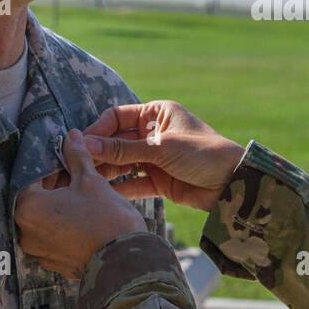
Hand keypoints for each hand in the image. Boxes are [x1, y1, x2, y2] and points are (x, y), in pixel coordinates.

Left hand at [15, 129, 146, 279]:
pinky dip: (66, 228)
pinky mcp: (54, 264)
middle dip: (56, 188)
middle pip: (38, 201)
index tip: (69, 164)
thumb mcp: (91, 180)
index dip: (52, 168)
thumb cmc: (105, 217)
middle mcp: (26, 232)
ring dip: (61, 208)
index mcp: (28, 208)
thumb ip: (76, 157)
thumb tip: (71, 136)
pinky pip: (55, 239)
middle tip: (78, 179)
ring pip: (46, 221)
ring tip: (84, 200)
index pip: (33, 179)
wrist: (125, 260)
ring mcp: (39, 252)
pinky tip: (86, 221)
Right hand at [84, 100, 244, 212]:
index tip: (79, 145)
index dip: (97, 131)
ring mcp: (155, 158)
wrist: (232, 184)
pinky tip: (103, 195)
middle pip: (116, 142)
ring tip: (85, 182)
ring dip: (105, 172)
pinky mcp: (158, 181)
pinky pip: (133, 183)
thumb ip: (123, 149)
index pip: (116, 118)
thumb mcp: (161, 148)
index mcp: (156, 113)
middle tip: (75, 167)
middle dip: (97, 154)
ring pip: (122, 163)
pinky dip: (120, 188)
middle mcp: (153, 133)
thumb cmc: (203, 153)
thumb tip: (85, 144)